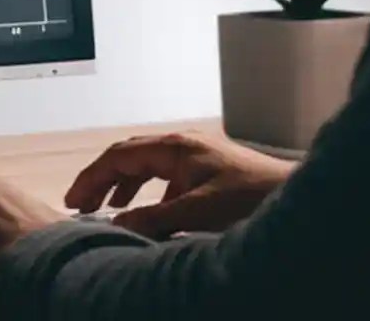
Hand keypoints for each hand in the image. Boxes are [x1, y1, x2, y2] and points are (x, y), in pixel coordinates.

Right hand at [65, 131, 296, 238]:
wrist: (295, 199)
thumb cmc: (250, 200)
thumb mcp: (198, 211)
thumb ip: (154, 218)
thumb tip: (116, 224)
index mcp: (174, 147)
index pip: (119, 156)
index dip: (92, 177)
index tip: (74, 201)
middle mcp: (181, 146)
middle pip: (129, 157)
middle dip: (102, 180)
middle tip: (82, 206)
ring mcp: (195, 157)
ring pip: (146, 166)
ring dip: (122, 186)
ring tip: (107, 209)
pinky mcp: (207, 171)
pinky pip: (164, 177)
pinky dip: (146, 192)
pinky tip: (147, 212)